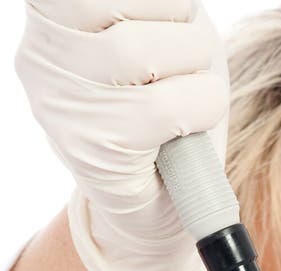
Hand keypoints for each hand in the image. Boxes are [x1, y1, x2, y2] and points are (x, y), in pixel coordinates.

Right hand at [15, 0, 228, 270]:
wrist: (163, 202)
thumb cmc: (171, 106)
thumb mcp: (167, 33)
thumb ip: (160, 7)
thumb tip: (176, 1)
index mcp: (54, 17)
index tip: (171, 20)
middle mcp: (43, 57)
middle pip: (116, 1)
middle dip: (178, 25)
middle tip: (190, 58)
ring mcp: (61, 106)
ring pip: (139, 51)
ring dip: (194, 68)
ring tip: (191, 92)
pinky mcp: (92, 151)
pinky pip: (160, 109)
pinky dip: (198, 107)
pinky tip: (192, 123)